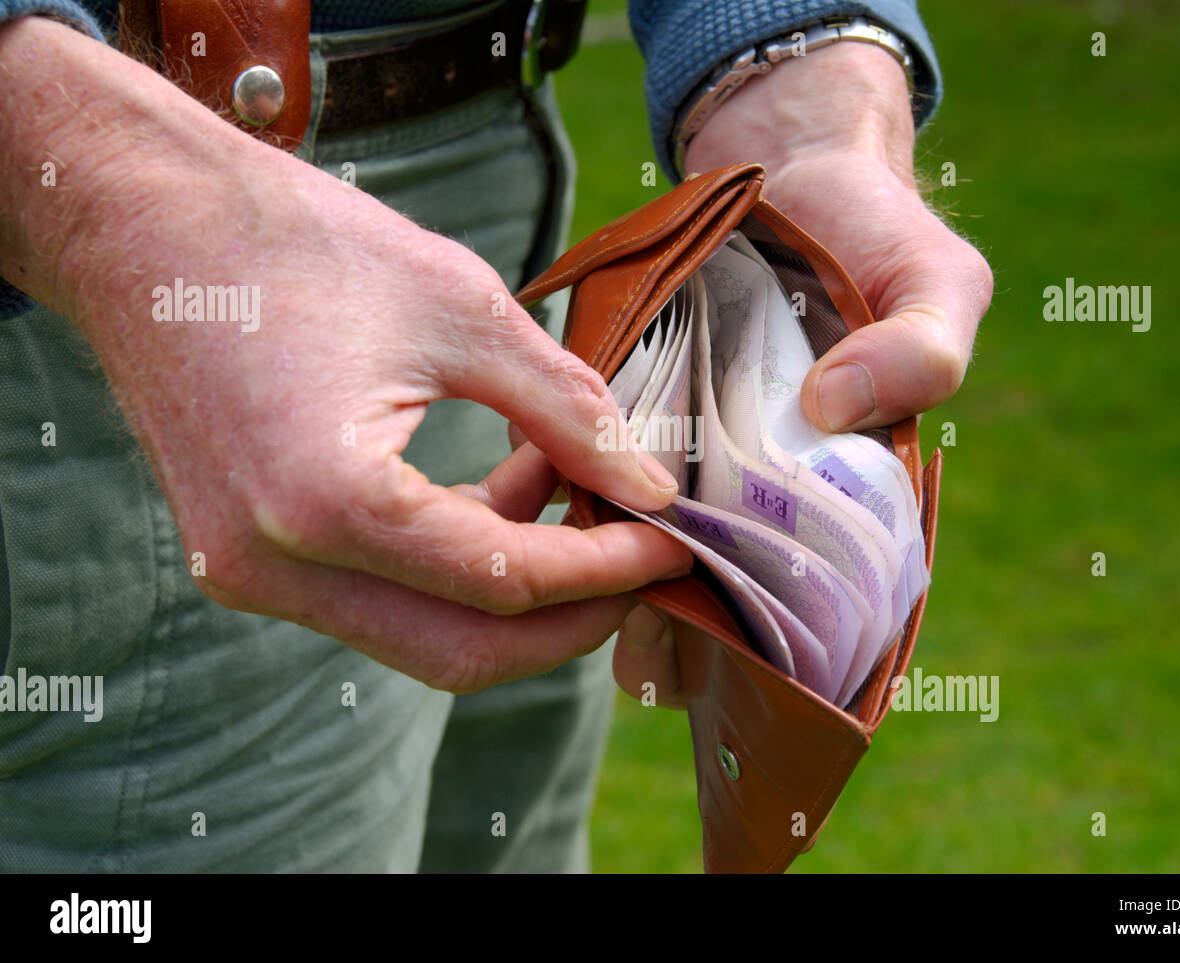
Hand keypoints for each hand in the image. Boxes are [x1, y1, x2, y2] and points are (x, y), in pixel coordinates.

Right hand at [0, 17, 692, 692]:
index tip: (675, 541)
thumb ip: (565, 408)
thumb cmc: (291, 243)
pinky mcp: (252, 558)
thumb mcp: (460, 309)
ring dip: (518, 583)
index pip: (509, 584)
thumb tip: (645, 485)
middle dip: (574, 615)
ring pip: (426, 633)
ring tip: (572, 482)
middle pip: (466, 652)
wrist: (142, 226)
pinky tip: (509, 482)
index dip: (611, 569)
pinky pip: (382, 594)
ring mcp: (254, 575)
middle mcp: (279, 566)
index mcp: (329, 503)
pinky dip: (459, 560)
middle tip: (643, 557)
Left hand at [615, 42, 991, 703]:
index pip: (809, 590)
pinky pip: (596, 451)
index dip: (764, 629)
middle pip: (715, 573)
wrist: (785, 162)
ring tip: (568, 572)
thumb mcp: (934, 285)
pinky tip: (537, 480)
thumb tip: (833, 410)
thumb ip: (919, 351)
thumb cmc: (874, 232)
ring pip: (644, 525)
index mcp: (840, 488)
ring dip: (607, 551)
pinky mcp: (634, 402)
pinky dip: (566, 469)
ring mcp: (693, 447)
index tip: (712, 646)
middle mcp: (761, 483)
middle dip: (670, 607)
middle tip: (629, 627)